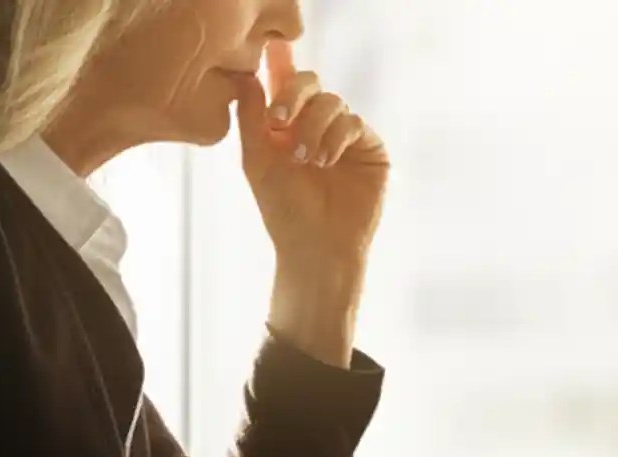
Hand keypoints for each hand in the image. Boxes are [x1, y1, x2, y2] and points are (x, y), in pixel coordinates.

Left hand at [236, 40, 388, 266]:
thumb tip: (246, 76)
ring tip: (305, 159)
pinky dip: (336, 137)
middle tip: (279, 118)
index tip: (273, 50)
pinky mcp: (370, 149)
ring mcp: (345, 135)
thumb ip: (252, 117)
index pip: (284, 82)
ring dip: (314, 126)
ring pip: (333, 102)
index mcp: (288, 124)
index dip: (280, 61)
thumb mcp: (257, 160)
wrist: (317, 246)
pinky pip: (354, 123)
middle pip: (311, 82)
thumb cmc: (284, 210)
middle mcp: (317, 124)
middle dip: (294, 94)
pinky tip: (325, 161)